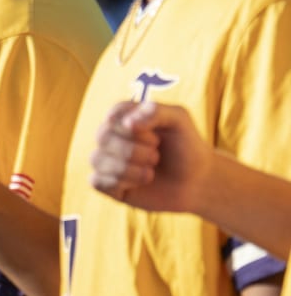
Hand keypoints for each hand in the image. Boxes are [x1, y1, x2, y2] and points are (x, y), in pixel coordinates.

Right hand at [89, 101, 208, 212]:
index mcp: (125, 117)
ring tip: (150, 171)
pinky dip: (122, 182)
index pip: (112, 115)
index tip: (155, 137)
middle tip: (156, 156)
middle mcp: (111, 137)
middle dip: (134, 150)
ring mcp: (107, 160)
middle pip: (102, 137)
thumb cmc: (187, 147)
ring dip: (129, 168)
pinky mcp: (106, 184)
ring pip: (97, 159)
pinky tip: (140, 183)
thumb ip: (155, 111)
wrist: (196, 182)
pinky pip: (97, 181)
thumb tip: (128, 123)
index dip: (132, 128)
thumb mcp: (178, 119)